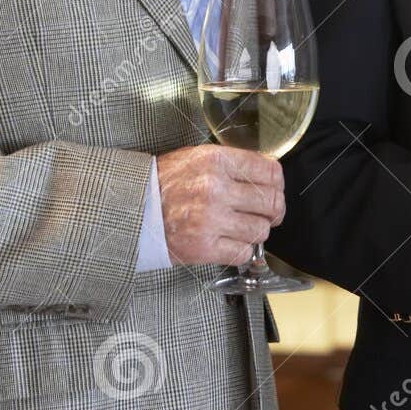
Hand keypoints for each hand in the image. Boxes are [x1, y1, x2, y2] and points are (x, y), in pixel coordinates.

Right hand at [156, 145, 285, 266]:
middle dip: (275, 210)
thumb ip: (233, 163)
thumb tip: (268, 173)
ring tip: (244, 228)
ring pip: (260, 230)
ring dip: (257, 231)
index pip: (270, 172)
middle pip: (271, 202)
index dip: (278, 183)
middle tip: (270, 214)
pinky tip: (232, 242)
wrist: (132, 208)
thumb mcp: (198, 157)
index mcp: (217, 161)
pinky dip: (243, 250)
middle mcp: (216, 189)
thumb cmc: (166, 181)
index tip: (275, 189)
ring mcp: (210, 220)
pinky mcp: (203, 247)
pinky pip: (243, 252)